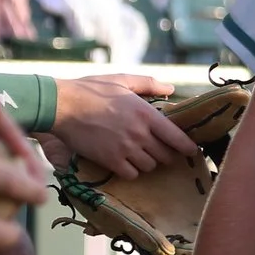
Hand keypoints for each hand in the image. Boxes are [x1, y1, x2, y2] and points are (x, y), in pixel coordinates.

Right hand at [52, 74, 199, 177]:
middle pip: (166, 156)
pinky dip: (131, 170)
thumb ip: (149, 84)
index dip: (187, 147)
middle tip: (160, 150)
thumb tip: (171, 88)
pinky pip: (131, 174)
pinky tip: (125, 162)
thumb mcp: (122, 80)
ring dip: (147, 162)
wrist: (62, 106)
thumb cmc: (91, 90)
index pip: (177, 137)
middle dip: (166, 154)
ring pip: (149, 166)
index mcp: (146, 114)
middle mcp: (139, 134)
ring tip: (140, 154)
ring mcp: (125, 149)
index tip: (191, 151)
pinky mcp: (110, 160)